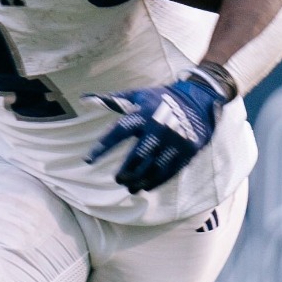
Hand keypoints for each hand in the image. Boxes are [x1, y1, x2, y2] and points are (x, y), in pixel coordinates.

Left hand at [85, 69, 227, 193]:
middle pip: (138, 154)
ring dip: (140, 180)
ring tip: (130, 187)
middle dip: (126, 170)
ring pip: (154, 166)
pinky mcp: (187, 149)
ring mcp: (174, 139)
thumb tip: (84, 98)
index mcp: (142, 112)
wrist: (198, 99)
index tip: (89, 160)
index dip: (102, 147)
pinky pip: (170, 170)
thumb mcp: (137, 95)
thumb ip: (111, 100)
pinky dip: (157, 181)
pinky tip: (147, 186)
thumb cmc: (159, 99)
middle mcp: (158, 126)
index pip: (118, 131)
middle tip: (118, 179)